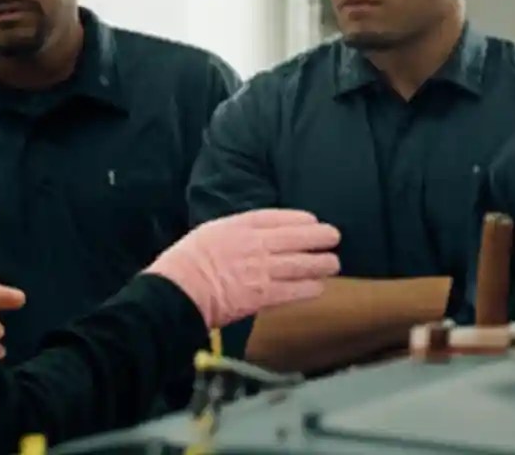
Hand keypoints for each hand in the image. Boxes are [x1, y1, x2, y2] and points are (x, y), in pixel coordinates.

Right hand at [145, 209, 340, 328]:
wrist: (179, 290)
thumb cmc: (186, 262)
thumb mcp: (209, 233)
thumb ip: (234, 232)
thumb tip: (253, 237)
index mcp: (239, 226)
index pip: (276, 218)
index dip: (298, 219)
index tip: (312, 220)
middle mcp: (255, 245)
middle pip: (296, 238)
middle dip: (319, 237)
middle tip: (334, 237)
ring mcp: (261, 270)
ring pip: (301, 264)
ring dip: (321, 263)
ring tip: (334, 263)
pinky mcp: (263, 296)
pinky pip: (293, 291)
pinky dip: (309, 288)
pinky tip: (319, 287)